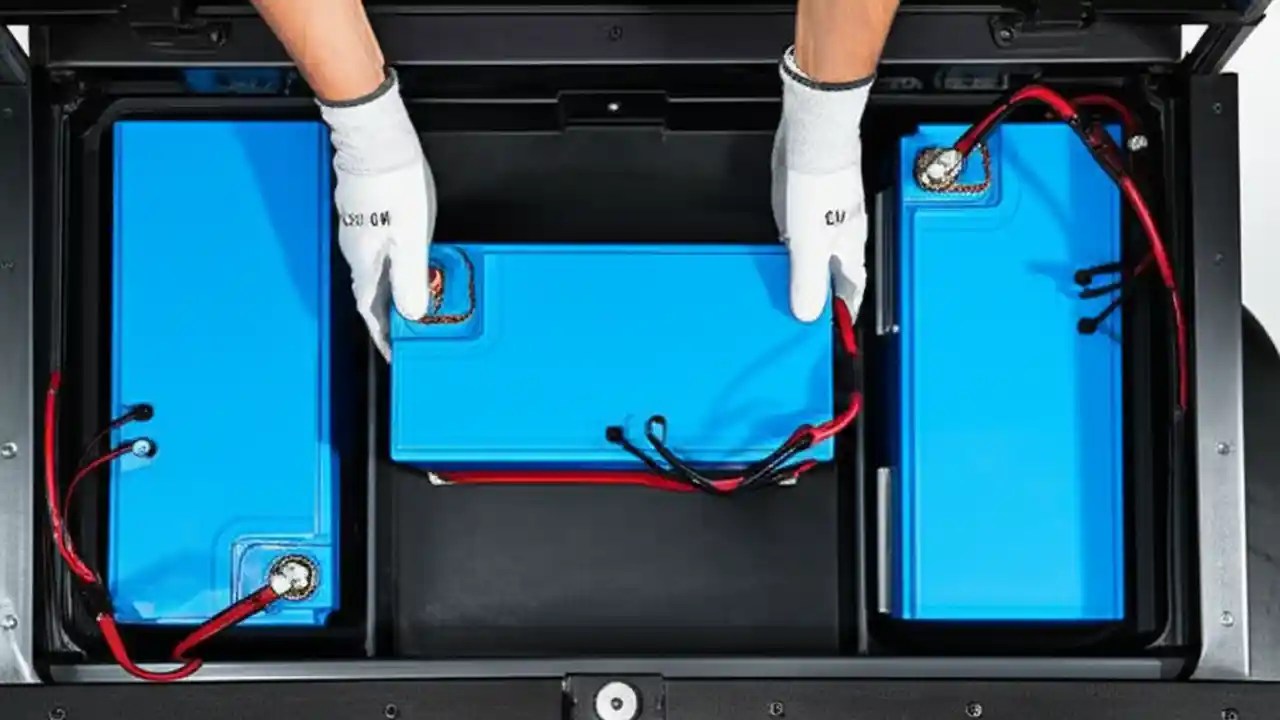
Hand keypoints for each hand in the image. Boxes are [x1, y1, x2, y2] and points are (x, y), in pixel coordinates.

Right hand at [320, 69, 434, 359]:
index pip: (370, 310)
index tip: (392, 353)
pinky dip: (389, 268)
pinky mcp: (364, 212)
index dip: (383, 335)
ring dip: (389, 294)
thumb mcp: (411, 238)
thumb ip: (410, 278)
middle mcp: (356, 248)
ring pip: (373, 273)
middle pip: (370, 294)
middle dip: (386, 318)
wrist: (374, 137)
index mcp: (366, 260)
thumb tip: (412, 312)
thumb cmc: (392, 182)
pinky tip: (403, 265)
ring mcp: (358, 229)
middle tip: (404, 335)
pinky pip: (375, 252)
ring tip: (409, 307)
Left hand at [771, 47, 871, 322]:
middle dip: (827, 290)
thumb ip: (808, 279)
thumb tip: (808, 312)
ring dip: (813, 266)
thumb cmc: (818, 182)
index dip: (846, 308)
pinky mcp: (819, 196)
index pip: (853, 286)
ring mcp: (832, 212)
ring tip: (797, 282)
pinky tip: (788, 240)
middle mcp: (845, 231)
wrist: (815, 134)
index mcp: (849, 246)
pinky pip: (812, 228)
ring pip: (826, 249)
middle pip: (839, 269)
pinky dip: (802, 242)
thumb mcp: (808, 242)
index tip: (842, 326)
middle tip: (814, 309)